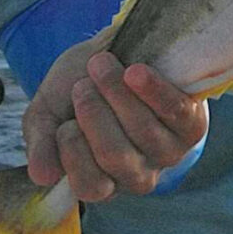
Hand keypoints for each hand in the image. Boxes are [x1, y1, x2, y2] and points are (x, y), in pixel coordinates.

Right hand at [23, 42, 208, 200]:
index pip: (89, 186)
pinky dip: (152, 90)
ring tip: (101, 65)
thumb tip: (42, 175)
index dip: (73, 152)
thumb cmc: (79, 84)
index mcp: (101, 179)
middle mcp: (137, 175)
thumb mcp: (48, 112)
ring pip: (143, 131)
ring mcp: (167, 152)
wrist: (113, 47)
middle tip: (81, 86)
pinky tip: (134, 71)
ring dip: (116, 93)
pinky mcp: (191, 126)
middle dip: (93, 114)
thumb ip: (40, 142)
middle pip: (115, 157)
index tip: (65, 123)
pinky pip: (175, 112)